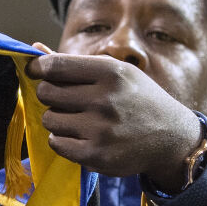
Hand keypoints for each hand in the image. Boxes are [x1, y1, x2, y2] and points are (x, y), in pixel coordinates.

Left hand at [25, 52, 203, 187]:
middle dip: (51, 95)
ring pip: (49, 119)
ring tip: (77, 119)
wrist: (172, 137)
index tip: (36, 71)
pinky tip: (78, 136)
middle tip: (66, 100)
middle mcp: (106, 99)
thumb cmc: (137, 99)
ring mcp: (101, 129)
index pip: (55, 65)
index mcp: (111, 72)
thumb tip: (34, 50)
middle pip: (47, 92)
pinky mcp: (96, 155)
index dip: (39, 68)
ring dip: (57, 119)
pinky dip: (61, 140)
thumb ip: (74, 63)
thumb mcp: (116, 72)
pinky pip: (56, 143)